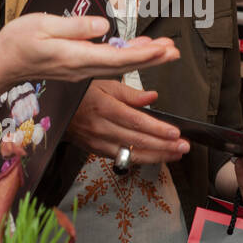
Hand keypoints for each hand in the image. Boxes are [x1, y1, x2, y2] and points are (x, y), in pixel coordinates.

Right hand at [0, 14, 178, 82]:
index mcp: (75, 57)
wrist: (0, 65)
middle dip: (152, 58)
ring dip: (144, 58)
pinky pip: (108, 66)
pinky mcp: (78, 69)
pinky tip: (137, 49)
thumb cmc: (16, 43)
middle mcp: (81, 68)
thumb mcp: (43, 25)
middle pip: (124, 65)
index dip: (142, 54)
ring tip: (165, 50)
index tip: (162, 50)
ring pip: (119, 66)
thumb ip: (75, 27)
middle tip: (174, 51)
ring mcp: (80, 71)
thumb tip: (103, 26)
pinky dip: (127, 57)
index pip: (116, 57)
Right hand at [65, 80, 189, 163]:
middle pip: (138, 140)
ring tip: (176, 154)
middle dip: (164, 145)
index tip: (175, 133)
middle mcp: (101, 128)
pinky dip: (143, 159)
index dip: (157, 129)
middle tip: (183, 146)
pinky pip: (124, 159)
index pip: (136, 121)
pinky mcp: (98, 152)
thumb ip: (130, 93)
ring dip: (158, 156)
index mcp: (104, 108)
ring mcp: (99, 142)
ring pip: (132, 154)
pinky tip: (158, 157)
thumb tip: (152, 97)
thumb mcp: (104, 83)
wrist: (58, 112)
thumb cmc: (81, 94)